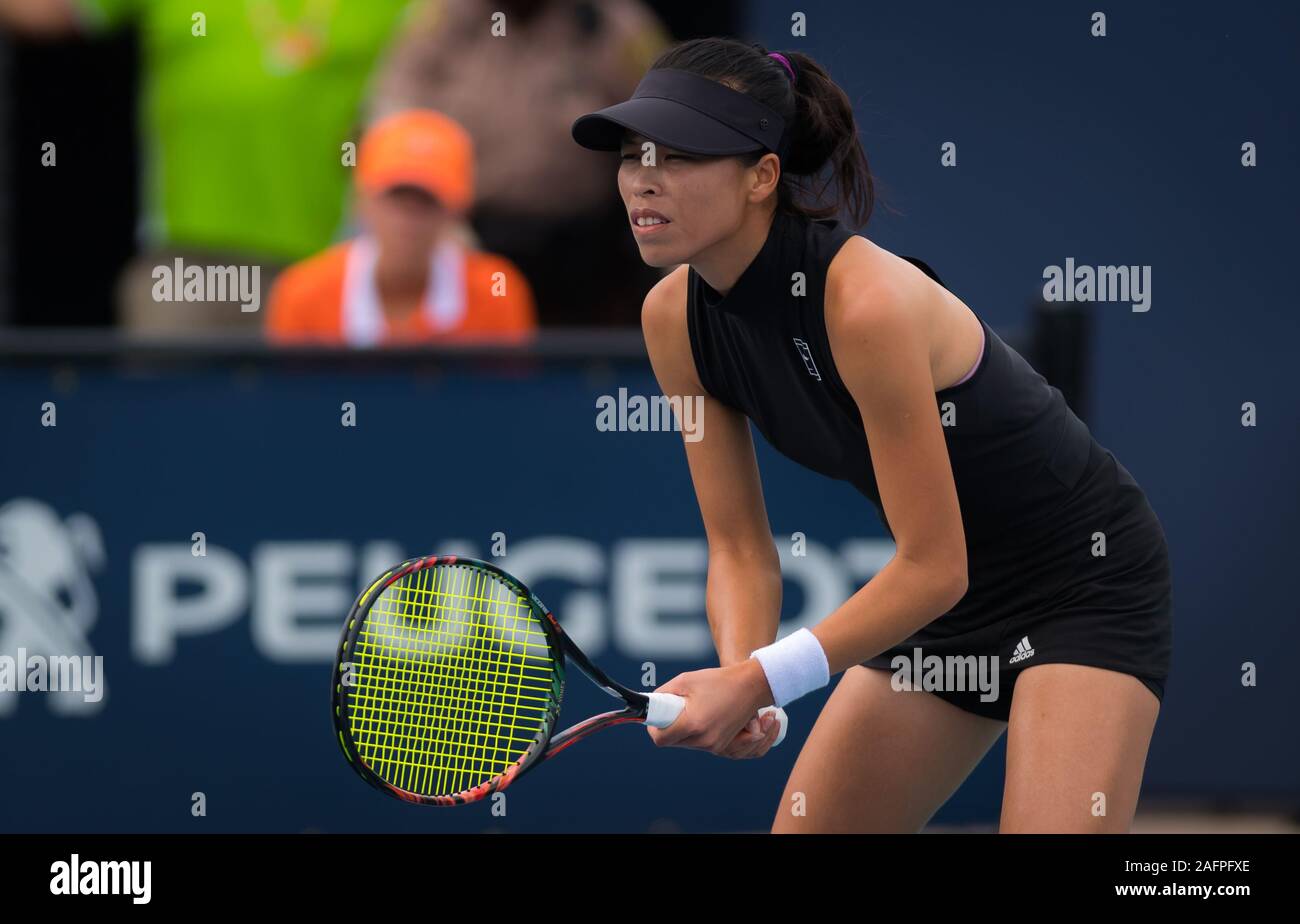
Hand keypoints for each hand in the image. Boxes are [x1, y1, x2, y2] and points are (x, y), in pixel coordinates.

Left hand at [646, 659, 780, 758]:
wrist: (751, 686)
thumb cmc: (719, 680)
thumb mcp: (685, 680)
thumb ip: (664, 693)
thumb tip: (652, 704)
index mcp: (693, 724)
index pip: (660, 738)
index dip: (654, 728)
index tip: (657, 718)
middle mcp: (704, 740)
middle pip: (673, 742)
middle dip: (671, 727)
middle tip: (678, 709)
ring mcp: (715, 746)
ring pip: (687, 744)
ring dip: (685, 731)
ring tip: (695, 710)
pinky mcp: (723, 747)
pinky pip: (702, 745)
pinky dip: (699, 734)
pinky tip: (705, 717)